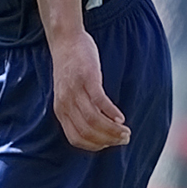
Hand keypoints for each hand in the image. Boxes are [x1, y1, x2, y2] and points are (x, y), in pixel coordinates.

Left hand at [48, 31, 128, 150]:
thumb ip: (76, 110)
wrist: (66, 41)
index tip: (109, 145)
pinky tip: (121, 118)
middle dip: (108, 140)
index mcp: (60, 110)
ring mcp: (76, 91)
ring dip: (112, 129)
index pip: (76, 139)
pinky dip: (111, 113)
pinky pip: (99, 101)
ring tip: (126, 131)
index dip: (95, 146)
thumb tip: (96, 128)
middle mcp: (66, 103)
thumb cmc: (70, 68)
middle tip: (124, 139)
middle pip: (87, 132)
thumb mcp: (67, 94)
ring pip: (94, 120)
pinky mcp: (87, 78)